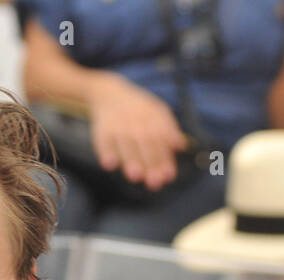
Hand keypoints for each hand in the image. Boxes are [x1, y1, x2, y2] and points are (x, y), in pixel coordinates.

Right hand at [87, 74, 187, 190]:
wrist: (109, 93)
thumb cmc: (139, 110)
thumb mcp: (157, 113)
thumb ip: (169, 130)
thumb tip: (181, 145)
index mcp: (152, 116)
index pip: (161, 138)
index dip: (165, 158)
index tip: (169, 176)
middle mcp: (135, 119)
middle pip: (145, 141)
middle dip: (151, 162)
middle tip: (155, 182)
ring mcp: (118, 124)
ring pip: (125, 142)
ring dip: (130, 159)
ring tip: (135, 176)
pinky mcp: (102, 129)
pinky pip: (103, 140)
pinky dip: (105, 152)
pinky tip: (109, 165)